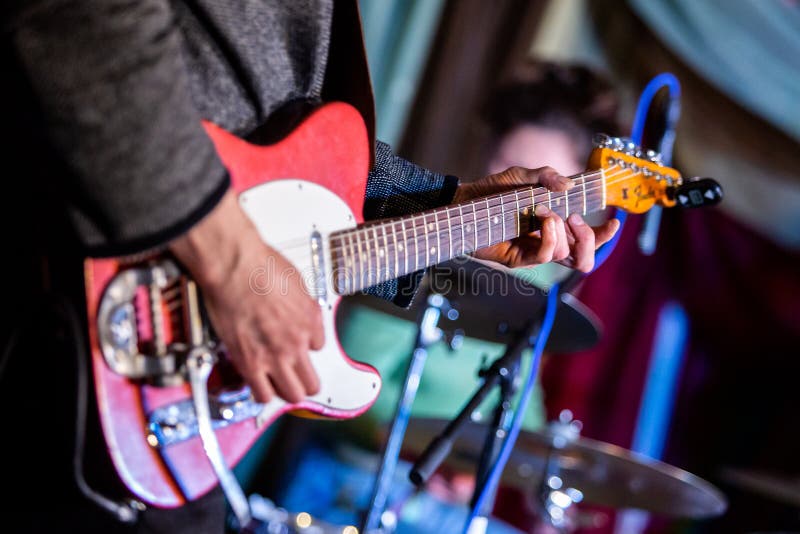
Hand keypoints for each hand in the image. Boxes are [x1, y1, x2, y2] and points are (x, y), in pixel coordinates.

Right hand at [169, 189, 322, 403]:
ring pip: (292, 394)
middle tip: (297, 379)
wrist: (236, 267)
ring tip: (279, 387)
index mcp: (311, 320)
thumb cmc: (260, 266)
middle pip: (312, 382)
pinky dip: (262, 394)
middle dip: (305, 382)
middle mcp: (297, 342)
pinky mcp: (250, 363)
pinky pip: (263, 395)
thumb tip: (295, 305)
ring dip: (287, 392)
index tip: (297, 345)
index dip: (306, 347)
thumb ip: (299, 302)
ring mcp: (275, 356)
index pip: (318, 347)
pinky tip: (259, 386)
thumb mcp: (296, 280)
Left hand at [452, 166, 619, 271]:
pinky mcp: (519, 259)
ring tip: (546, 214)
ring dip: (563, 232)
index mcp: (554, 225)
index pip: (585, 238)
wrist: (464, 202)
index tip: (614, 223)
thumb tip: (568, 185)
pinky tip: (540, 220)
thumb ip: (546, 176)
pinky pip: (546, 256)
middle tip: (576, 219)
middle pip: (583, 257)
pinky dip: (550, 237)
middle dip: (590, 239)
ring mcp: (534, 252)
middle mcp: (547, 241)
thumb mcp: (522, 176)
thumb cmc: (492, 191)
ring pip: (567, 257)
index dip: (603, 235)